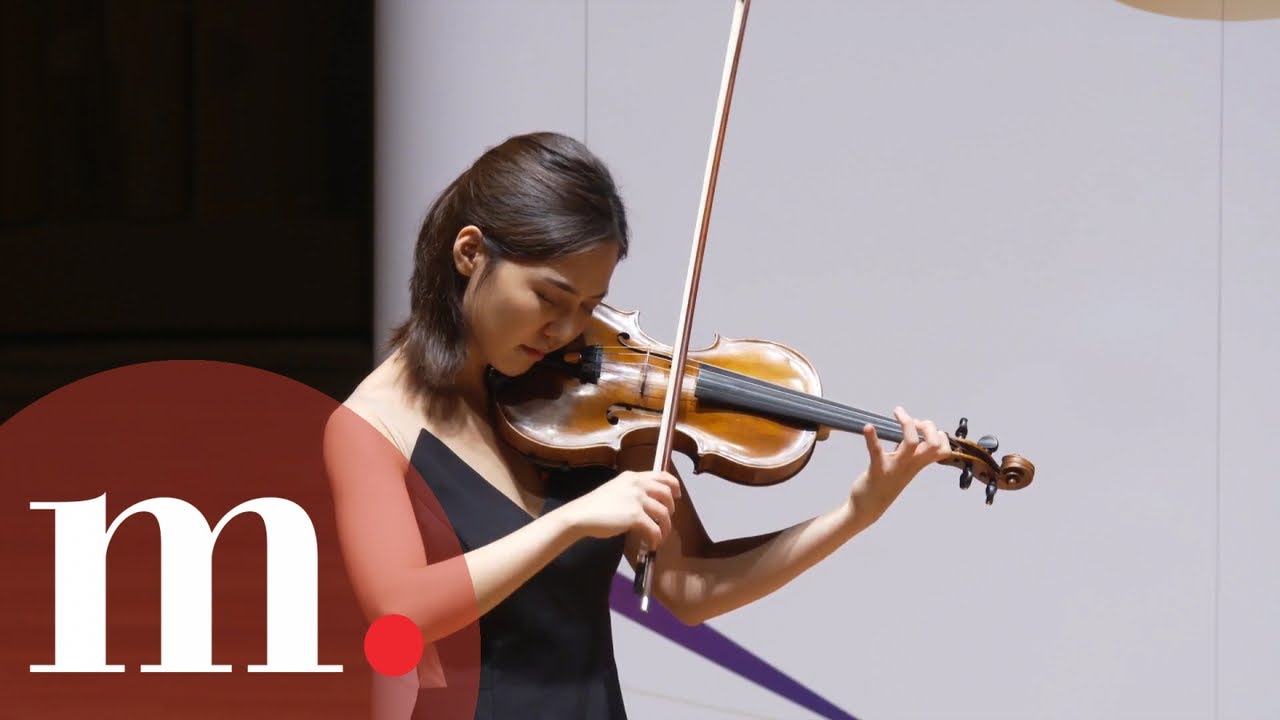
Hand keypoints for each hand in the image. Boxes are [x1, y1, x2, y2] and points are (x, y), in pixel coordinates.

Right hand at [562, 469, 681, 548]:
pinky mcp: (635, 516)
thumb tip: (648, 503)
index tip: (677, 494)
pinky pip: (654, 529)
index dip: (674, 485)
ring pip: (663, 513)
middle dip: (671, 509)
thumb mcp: (616, 489)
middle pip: (667, 494)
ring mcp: (637, 499)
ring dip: (665, 527)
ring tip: (660, 536)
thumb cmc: (595, 506)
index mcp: (633, 476)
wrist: (581, 515)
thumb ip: (632, 491)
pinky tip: (652, 544)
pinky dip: (656, 538)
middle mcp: (637, 484)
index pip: (662, 475)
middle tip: (667, 520)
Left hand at [850, 406, 949, 522]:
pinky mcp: (877, 470)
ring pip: (911, 444)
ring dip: (907, 424)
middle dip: (928, 426)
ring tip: (898, 412)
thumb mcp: (902, 465)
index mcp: (918, 464)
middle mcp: (911, 465)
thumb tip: (910, 430)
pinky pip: (876, 451)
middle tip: (914, 422)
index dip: (939, 435)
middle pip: (933, 444)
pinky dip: (872, 438)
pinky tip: (867, 427)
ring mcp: (895, 468)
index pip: (943, 450)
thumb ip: (908, 450)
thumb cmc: (886, 483)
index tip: (923, 428)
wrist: (868, 507)